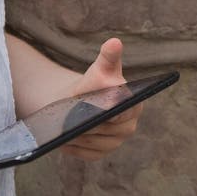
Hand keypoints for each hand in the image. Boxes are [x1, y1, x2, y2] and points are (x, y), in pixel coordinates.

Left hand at [61, 37, 141, 159]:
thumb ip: (108, 57)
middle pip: (109, 130)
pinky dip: (73, 145)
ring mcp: (114, 143)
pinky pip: (85, 152)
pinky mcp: (98, 153)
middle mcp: (128, 127)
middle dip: (91, 121)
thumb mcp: (99, 69)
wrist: (75, 99)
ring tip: (64, 126)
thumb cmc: (91, 83)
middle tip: (74, 115)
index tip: (103, 105)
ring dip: (80, 134)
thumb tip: (115, 42)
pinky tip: (63, 138)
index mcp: (133, 105)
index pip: (126, 111)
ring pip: (95, 141)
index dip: (115, 109)